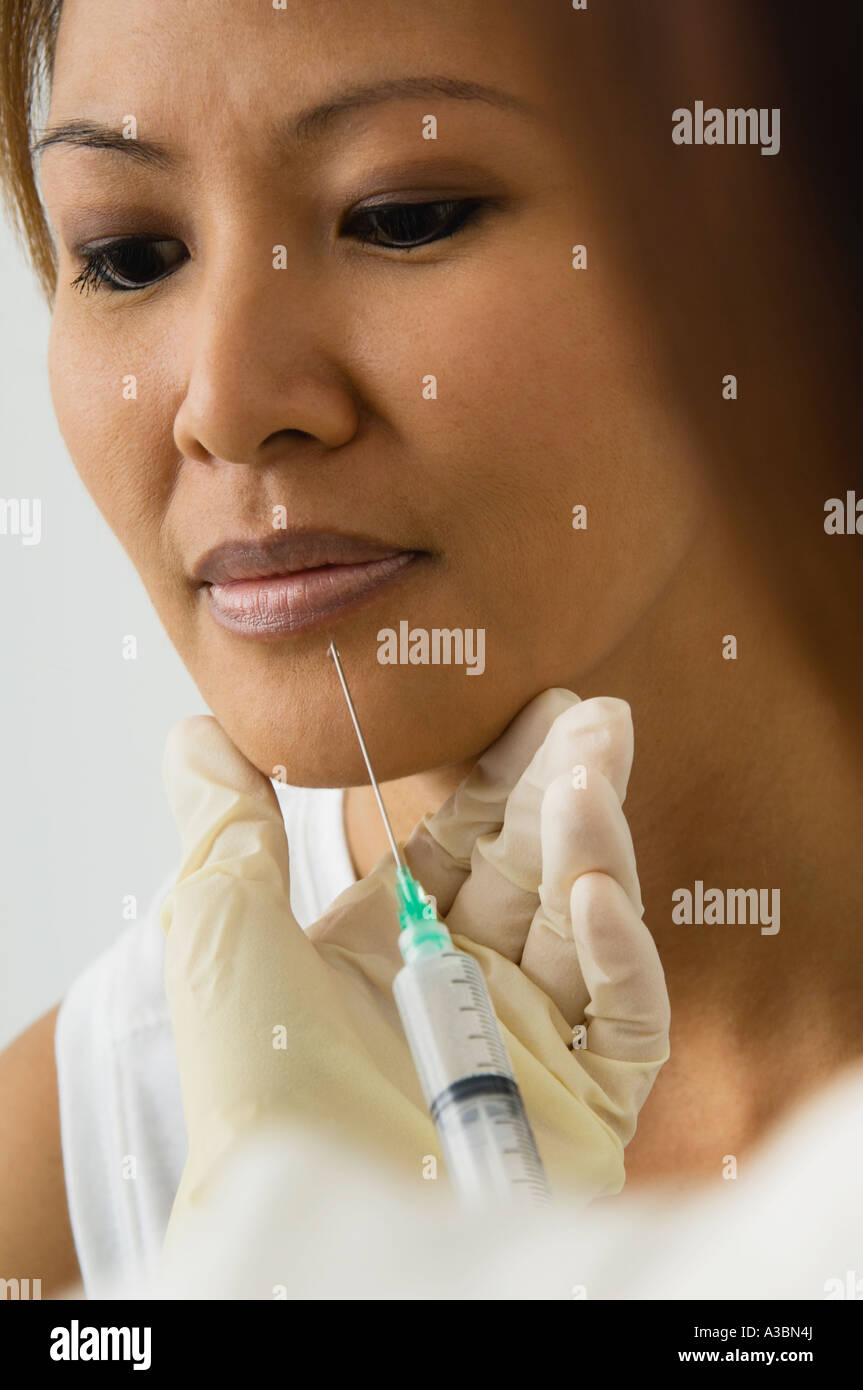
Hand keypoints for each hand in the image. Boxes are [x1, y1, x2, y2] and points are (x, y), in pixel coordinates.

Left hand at [159, 689, 668, 1248]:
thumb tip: (196, 731)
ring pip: (583, 928)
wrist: (296, 1215)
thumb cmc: (251, 1077)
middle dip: (562, 790)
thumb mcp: (220, 926)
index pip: (461, 842)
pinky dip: (616, 958)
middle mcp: (465, 989)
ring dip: (588, 849)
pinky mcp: (584, 1108)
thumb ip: (226, 823)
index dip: (497, 776)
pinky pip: (624, 1022)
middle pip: (532, 871)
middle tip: (592, 716)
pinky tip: (590, 898)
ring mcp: (529, 1046)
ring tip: (587, 777)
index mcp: (390, 947)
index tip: (532, 706)